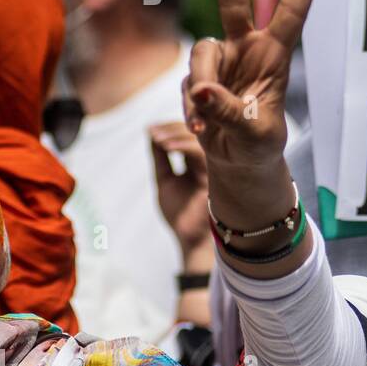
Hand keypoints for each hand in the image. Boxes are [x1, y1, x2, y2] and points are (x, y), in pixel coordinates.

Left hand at [150, 121, 212, 269]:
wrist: (191, 237)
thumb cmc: (180, 213)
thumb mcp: (165, 179)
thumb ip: (161, 158)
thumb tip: (150, 132)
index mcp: (199, 160)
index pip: (188, 134)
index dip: (169, 128)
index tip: (150, 129)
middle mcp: (210, 160)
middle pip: (195, 132)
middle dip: (171, 128)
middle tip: (153, 132)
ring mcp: (215, 165)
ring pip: (199, 138)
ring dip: (175, 134)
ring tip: (156, 138)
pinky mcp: (216, 173)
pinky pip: (200, 152)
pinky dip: (182, 145)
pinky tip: (166, 147)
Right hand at [184, 0, 325, 172]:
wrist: (238, 161)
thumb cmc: (259, 143)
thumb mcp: (254, 133)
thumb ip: (230, 112)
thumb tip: (200, 91)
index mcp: (275, 55)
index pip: (292, 14)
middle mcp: (246, 48)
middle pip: (234, 0)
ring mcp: (219, 61)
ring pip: (201, 54)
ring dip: (203, 87)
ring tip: (208, 121)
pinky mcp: (197, 77)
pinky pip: (188, 84)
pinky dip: (193, 109)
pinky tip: (202, 129)